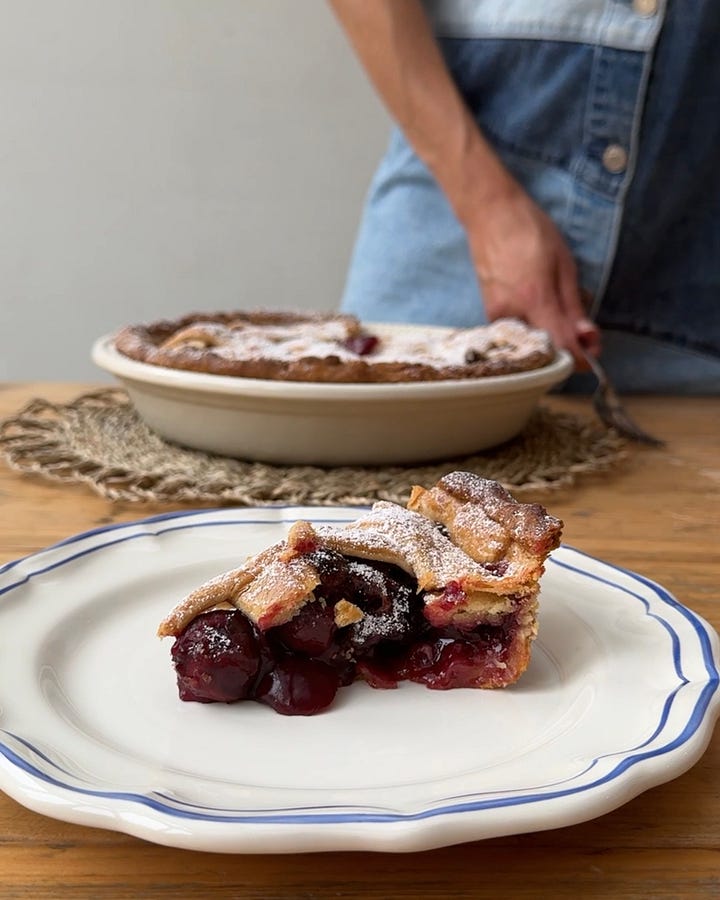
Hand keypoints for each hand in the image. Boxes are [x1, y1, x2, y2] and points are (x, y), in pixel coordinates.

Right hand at [465, 182, 600, 368]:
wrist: (490, 215)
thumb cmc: (530, 231)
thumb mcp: (564, 265)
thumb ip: (574, 306)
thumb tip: (587, 337)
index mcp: (535, 299)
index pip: (561, 347)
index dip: (581, 357)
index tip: (593, 355)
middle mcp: (511, 314)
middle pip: (546, 350)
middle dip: (569, 346)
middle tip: (584, 330)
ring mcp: (496, 316)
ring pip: (532, 342)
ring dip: (552, 335)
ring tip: (561, 308)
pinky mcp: (490, 314)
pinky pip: (519, 332)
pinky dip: (536, 327)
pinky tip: (542, 306)